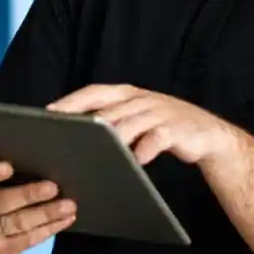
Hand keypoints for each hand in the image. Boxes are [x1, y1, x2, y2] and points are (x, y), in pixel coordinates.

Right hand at [0, 159, 77, 253]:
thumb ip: (10, 159)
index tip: (8, 167)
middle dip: (29, 195)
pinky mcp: (0, 248)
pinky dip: (49, 229)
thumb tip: (41, 151)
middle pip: (1, 202)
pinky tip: (66, 219)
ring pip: (18, 223)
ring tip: (69, 206)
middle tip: (53, 187)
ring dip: (46, 214)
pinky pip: (27, 240)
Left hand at [48, 84, 242, 166]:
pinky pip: (158, 138)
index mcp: (127, 94)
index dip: (70, 101)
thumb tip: (72, 137)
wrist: (206, 135)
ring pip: (130, 122)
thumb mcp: (135, 120)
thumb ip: (111, 122)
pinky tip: (135, 161)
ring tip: (92, 151)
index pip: (93, 92)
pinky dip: (146, 148)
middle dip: (85, 121)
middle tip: (62, 136)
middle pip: (108, 107)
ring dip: (112, 136)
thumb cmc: (161, 128)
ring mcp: (159, 113)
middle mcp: (141, 99)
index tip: (47, 113)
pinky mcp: (177, 129)